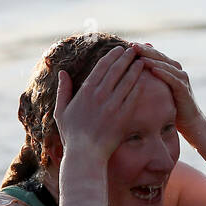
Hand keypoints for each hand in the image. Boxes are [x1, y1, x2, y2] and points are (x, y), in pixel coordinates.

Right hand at [52, 45, 149, 162]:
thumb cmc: (72, 135)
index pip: (101, 67)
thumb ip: (63, 90)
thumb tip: (62, 72)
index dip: (112, 56)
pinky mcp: (123, 116)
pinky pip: (133, 97)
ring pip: (127, 81)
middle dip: (126, 57)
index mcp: (85, 92)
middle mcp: (100, 96)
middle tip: (134, 49)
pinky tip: (144, 79)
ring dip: (135, 68)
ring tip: (142, 60)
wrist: (85, 155)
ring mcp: (113, 106)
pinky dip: (139, 85)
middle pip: (116, 70)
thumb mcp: (61, 112)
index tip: (119, 50)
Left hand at [132, 42, 205, 140]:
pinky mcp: (184, 89)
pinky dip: (163, 73)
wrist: (189, 123)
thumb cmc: (170, 108)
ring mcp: (181, 79)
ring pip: (165, 65)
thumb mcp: (156, 92)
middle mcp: (176, 70)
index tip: (127, 44)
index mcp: (168, 69)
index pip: (153, 54)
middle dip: (145, 50)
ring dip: (152, 59)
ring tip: (139, 55)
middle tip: (132, 45)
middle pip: (159, 56)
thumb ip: (148, 81)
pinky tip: (153, 69)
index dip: (142, 49)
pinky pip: (172, 79)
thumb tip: (130, 75)